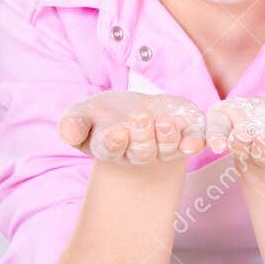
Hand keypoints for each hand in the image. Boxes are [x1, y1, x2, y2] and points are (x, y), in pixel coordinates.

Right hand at [59, 91, 205, 166]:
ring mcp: (164, 146)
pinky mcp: (186, 135)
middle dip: (142, 136)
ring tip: (164, 122)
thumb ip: (72, 124)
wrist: (133, 111)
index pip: (111, 150)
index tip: (117, 131)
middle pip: (142, 151)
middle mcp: (139, 152)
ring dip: (168, 137)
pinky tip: (197, 142)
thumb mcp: (81, 115)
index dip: (115, 142)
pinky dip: (196, 143)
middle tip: (140, 118)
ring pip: (168, 148)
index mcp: (111, 148)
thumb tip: (66, 132)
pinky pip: (193, 143)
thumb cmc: (102, 116)